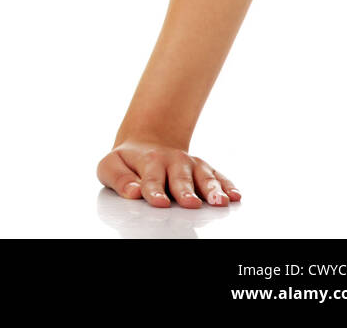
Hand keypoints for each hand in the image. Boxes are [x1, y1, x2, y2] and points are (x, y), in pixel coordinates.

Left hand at [97, 139, 239, 207]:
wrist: (148, 143)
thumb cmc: (129, 161)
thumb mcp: (111, 165)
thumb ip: (118, 179)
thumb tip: (132, 192)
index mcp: (149, 161)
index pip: (151, 179)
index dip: (154, 191)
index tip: (158, 202)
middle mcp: (173, 161)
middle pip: (180, 179)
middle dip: (186, 192)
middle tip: (191, 204)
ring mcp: (191, 165)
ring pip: (204, 177)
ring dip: (212, 189)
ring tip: (219, 202)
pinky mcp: (206, 170)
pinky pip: (219, 176)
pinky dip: (228, 185)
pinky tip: (235, 196)